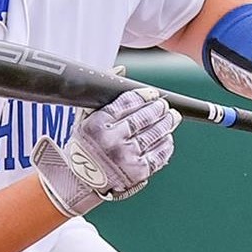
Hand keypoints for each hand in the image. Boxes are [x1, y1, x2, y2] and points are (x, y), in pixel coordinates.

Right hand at [31, 87, 178, 216]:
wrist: (79, 182)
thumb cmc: (84, 147)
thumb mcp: (85, 118)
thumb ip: (104, 94)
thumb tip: (122, 70)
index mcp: (97, 124)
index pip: (127, 103)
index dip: (144, 96)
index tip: (151, 94)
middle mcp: (112, 140)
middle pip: (144, 118)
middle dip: (159, 109)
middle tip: (164, 105)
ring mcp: (127, 157)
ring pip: (155, 134)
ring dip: (167, 123)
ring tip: (172, 117)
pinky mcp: (138, 171)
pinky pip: (159, 154)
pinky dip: (166, 144)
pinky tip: (167, 138)